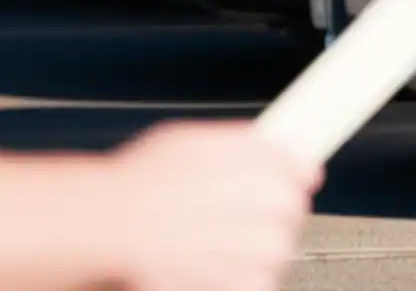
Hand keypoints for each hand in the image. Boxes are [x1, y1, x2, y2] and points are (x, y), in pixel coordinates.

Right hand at [102, 119, 322, 290]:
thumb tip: (262, 146)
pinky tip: (206, 266)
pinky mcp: (254, 283)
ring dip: (249, 247)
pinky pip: (259, 281)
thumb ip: (237, 144)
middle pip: (290, 210)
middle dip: (262, 212)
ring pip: (276, 247)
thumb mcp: (191, 138)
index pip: (303, 169)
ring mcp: (270, 247)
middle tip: (223, 215)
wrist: (112, 229)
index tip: (269, 184)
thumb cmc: (141, 182)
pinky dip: (236, 278)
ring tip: (206, 242)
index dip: (282, 176)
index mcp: (270, 160)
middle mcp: (279, 201)